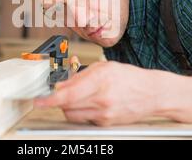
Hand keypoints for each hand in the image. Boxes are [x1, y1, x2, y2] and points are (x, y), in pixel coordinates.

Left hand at [34, 58, 164, 125]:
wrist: (152, 94)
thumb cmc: (129, 78)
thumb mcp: (104, 68)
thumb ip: (80, 76)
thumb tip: (60, 85)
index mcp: (101, 80)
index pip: (68, 94)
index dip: (50, 99)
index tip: (38, 101)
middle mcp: (102, 99)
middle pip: (67, 106)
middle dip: (57, 101)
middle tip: (56, 94)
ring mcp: (104, 114)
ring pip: (73, 115)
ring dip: (68, 107)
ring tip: (77, 96)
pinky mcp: (106, 123)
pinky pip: (84, 119)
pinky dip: (81, 111)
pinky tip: (90, 102)